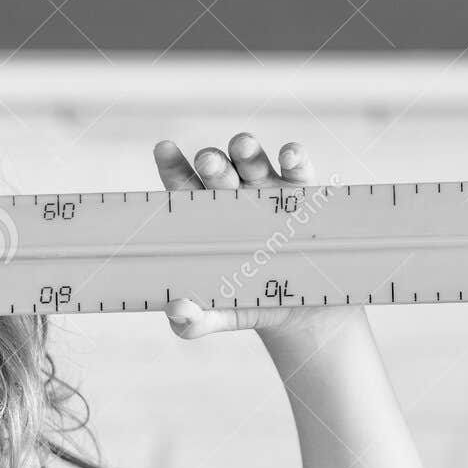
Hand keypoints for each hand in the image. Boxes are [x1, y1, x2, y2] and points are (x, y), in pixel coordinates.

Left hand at [152, 133, 350, 340]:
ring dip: (248, 150)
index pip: (181, 187)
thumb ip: (192, 321)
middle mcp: (232, 197)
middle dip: (212, 162)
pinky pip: (300, 172)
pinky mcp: (304, 198)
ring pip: (254, 162)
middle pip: (218, 171)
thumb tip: (175, 311)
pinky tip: (290, 156)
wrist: (299, 315)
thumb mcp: (216, 317)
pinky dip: (296, 158)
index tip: (163, 148)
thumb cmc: (246, 305)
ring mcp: (268, 193)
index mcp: (202, 218)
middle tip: (208, 162)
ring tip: (243, 147)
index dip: (172, 166)